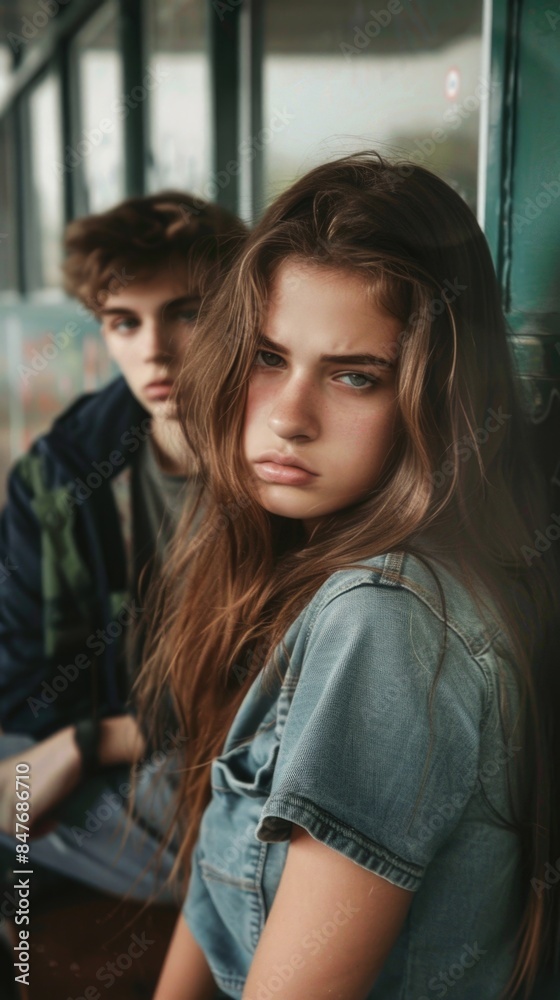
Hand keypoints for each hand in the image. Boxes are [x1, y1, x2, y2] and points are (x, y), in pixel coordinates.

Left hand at [0, 716, 145, 837]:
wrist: (76, 748)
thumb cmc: (60, 759)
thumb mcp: (30, 773)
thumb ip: (18, 790)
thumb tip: (19, 815)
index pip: (1, 806)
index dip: (14, 815)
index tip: (33, 815)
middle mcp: (0, 781)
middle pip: (2, 820)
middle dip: (21, 824)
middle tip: (43, 819)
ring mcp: (10, 794)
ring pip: (10, 828)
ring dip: (30, 830)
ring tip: (49, 819)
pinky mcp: (23, 805)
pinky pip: (22, 833)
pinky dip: (38, 833)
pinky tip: (52, 821)